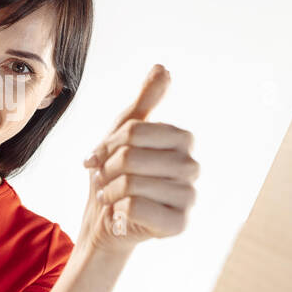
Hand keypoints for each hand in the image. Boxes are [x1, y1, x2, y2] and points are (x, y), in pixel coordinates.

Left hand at [77, 64, 197, 254]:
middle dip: (107, 169)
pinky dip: (118, 210)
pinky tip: (121, 214)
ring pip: (132, 183)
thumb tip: (162, 68)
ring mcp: (190, 196)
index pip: (136, 130)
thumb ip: (145, 101)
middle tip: (103, 178)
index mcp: (182, 140)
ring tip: (110, 196)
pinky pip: (137, 207)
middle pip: (131, 157)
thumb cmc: (117, 174)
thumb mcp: (124, 133)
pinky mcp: (180, 223)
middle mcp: (192, 166)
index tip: (99, 154)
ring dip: (109, 191)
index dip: (110, 143)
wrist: (107, 220)